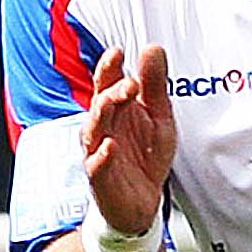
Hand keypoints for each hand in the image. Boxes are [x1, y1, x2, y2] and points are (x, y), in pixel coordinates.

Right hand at [83, 44, 176, 234]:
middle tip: (130, 84)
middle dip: (112, 91)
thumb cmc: (145, 158)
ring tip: (111, 103)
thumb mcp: (159, 118)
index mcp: (116, 110)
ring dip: (101, 116)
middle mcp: (103, 128)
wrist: (142, 204)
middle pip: (101, 104)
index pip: (108, 83)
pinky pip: (96, 166)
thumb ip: (155, 86)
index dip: (110, 67)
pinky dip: (102, 156)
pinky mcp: (100, 180)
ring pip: (92, 131)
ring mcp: (97, 153)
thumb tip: (153, 47)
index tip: (119, 52)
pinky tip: (109, 146)